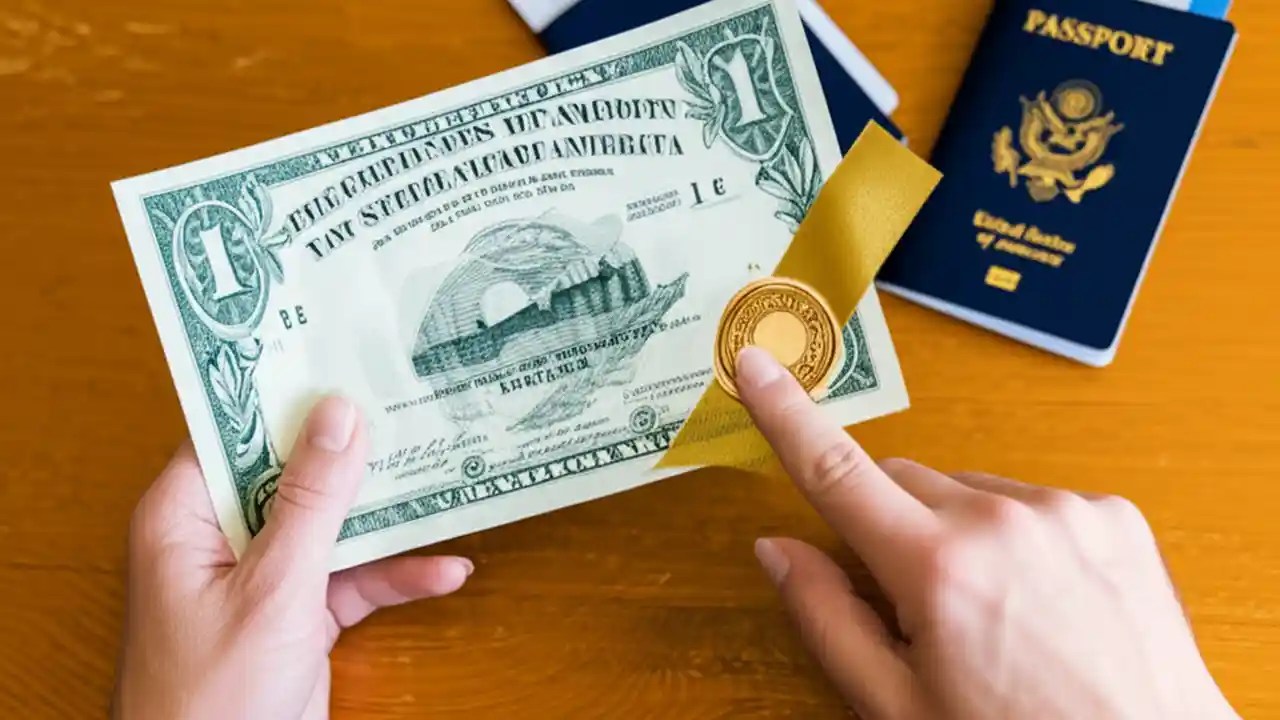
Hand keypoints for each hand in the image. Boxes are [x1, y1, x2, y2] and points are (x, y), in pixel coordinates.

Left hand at [114, 397, 473, 719]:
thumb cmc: (211, 700)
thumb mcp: (273, 589)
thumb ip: (310, 502)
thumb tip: (338, 414)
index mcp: (185, 516)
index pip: (235, 429)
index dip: (286, 391)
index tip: (341, 352)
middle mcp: (221, 535)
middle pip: (294, 471)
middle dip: (355, 448)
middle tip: (412, 400)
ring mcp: (262, 575)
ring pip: (332, 522)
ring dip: (389, 514)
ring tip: (449, 473)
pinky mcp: (296, 613)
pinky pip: (351, 578)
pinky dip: (394, 576)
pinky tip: (444, 570)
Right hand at [734, 347, 1236, 719]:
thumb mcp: (901, 706)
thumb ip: (828, 619)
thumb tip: (777, 549)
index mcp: (938, 569)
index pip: (836, 471)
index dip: (785, 415)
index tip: (754, 366)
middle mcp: (1003, 520)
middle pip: (901, 481)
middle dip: (891, 526)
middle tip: (915, 603)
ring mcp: (1065, 511)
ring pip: (968, 492)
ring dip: (960, 532)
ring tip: (996, 613)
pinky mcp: (1113, 515)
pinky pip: (1033, 501)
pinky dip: (1021, 537)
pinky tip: (1044, 600)